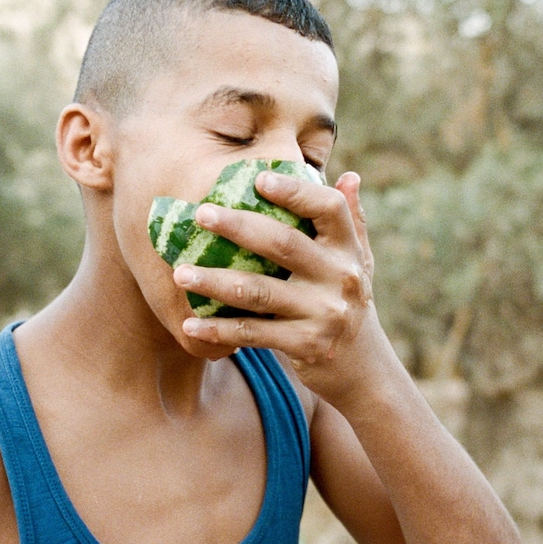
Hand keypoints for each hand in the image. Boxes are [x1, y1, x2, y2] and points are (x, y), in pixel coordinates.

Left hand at [174, 170, 383, 397]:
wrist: (363, 368)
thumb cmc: (348, 301)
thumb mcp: (360, 262)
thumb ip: (352, 221)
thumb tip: (350, 175)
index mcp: (349, 249)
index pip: (329, 208)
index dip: (295, 190)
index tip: (259, 179)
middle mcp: (341, 278)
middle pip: (283, 243)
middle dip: (238, 226)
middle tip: (200, 213)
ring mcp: (324, 313)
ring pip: (258, 291)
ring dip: (214, 281)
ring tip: (179, 273)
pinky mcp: (305, 345)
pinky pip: (252, 333)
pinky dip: (219, 330)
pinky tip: (190, 326)